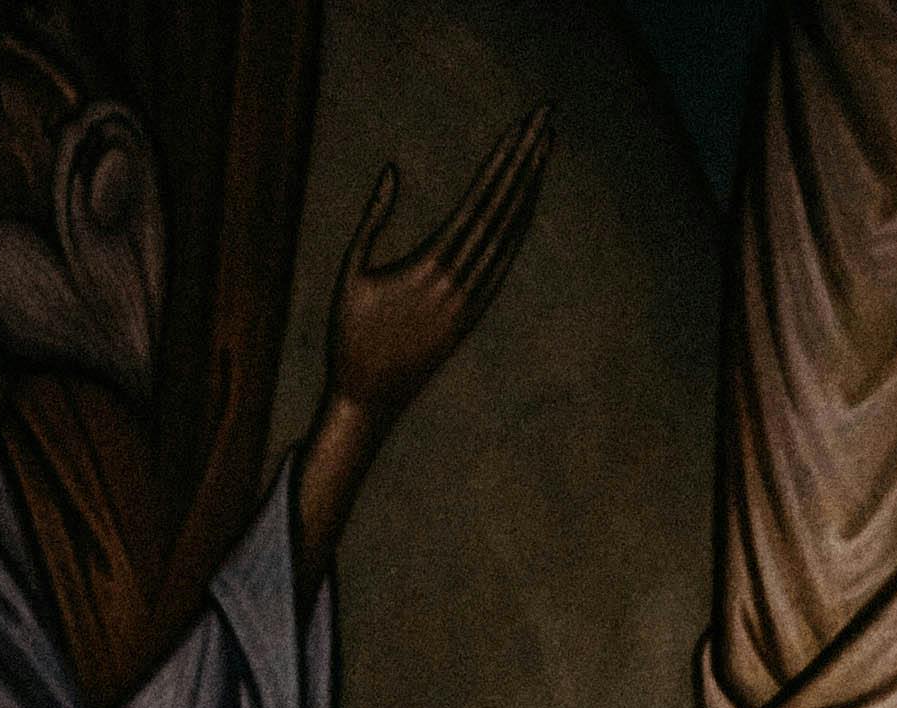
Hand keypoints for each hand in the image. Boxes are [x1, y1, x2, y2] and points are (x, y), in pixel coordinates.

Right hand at [325, 111, 546, 432]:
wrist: (368, 401)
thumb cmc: (349, 334)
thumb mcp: (351, 270)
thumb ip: (373, 219)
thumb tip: (391, 170)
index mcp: (429, 268)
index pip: (478, 203)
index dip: (504, 163)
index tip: (523, 127)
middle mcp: (459, 285)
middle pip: (502, 211)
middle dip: (526, 160)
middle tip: (548, 117)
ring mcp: (471, 304)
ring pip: (510, 236)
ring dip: (529, 188)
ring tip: (545, 146)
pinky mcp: (472, 319)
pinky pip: (503, 264)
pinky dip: (518, 229)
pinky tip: (527, 203)